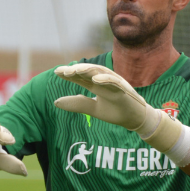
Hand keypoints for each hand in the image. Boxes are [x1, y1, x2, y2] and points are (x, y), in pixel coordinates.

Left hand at [53, 63, 181, 153]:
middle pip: (88, 72)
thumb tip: (55, 102)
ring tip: (76, 71)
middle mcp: (104, 80)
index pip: (80, 76)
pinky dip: (105, 79)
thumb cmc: (115, 111)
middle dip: (76, 70)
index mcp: (96, 84)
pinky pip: (114, 81)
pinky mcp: (124, 88)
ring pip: (100, 72)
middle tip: (63, 71)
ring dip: (88, 71)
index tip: (57, 72)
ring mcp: (114, 82)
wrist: (134, 119)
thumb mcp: (93, 109)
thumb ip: (77, 104)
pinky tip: (95, 79)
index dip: (69, 74)